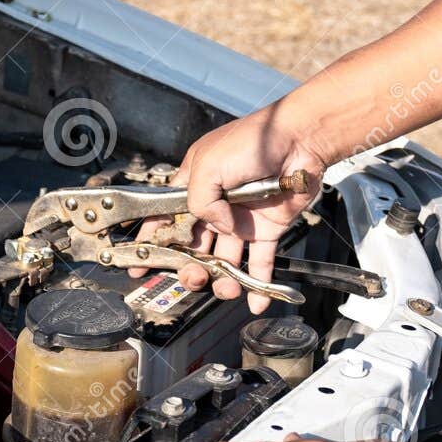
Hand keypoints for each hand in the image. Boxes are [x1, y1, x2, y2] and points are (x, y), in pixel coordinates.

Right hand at [133, 105, 328, 313]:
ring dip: (222, 281)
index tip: (141, 266)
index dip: (152, 243)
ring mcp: (241, 221)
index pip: (165, 219)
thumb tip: (218, 229)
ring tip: (226, 289)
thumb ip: (200, 203)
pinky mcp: (268, 230)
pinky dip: (258, 283)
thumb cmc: (253, 141)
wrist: (300, 140)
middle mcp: (215, 207)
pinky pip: (260, 262)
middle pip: (194, 247)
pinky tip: (255, 302)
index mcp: (193, 187)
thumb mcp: (209, 166)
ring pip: (225, 260)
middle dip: (190, 268)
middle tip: (194, 277)